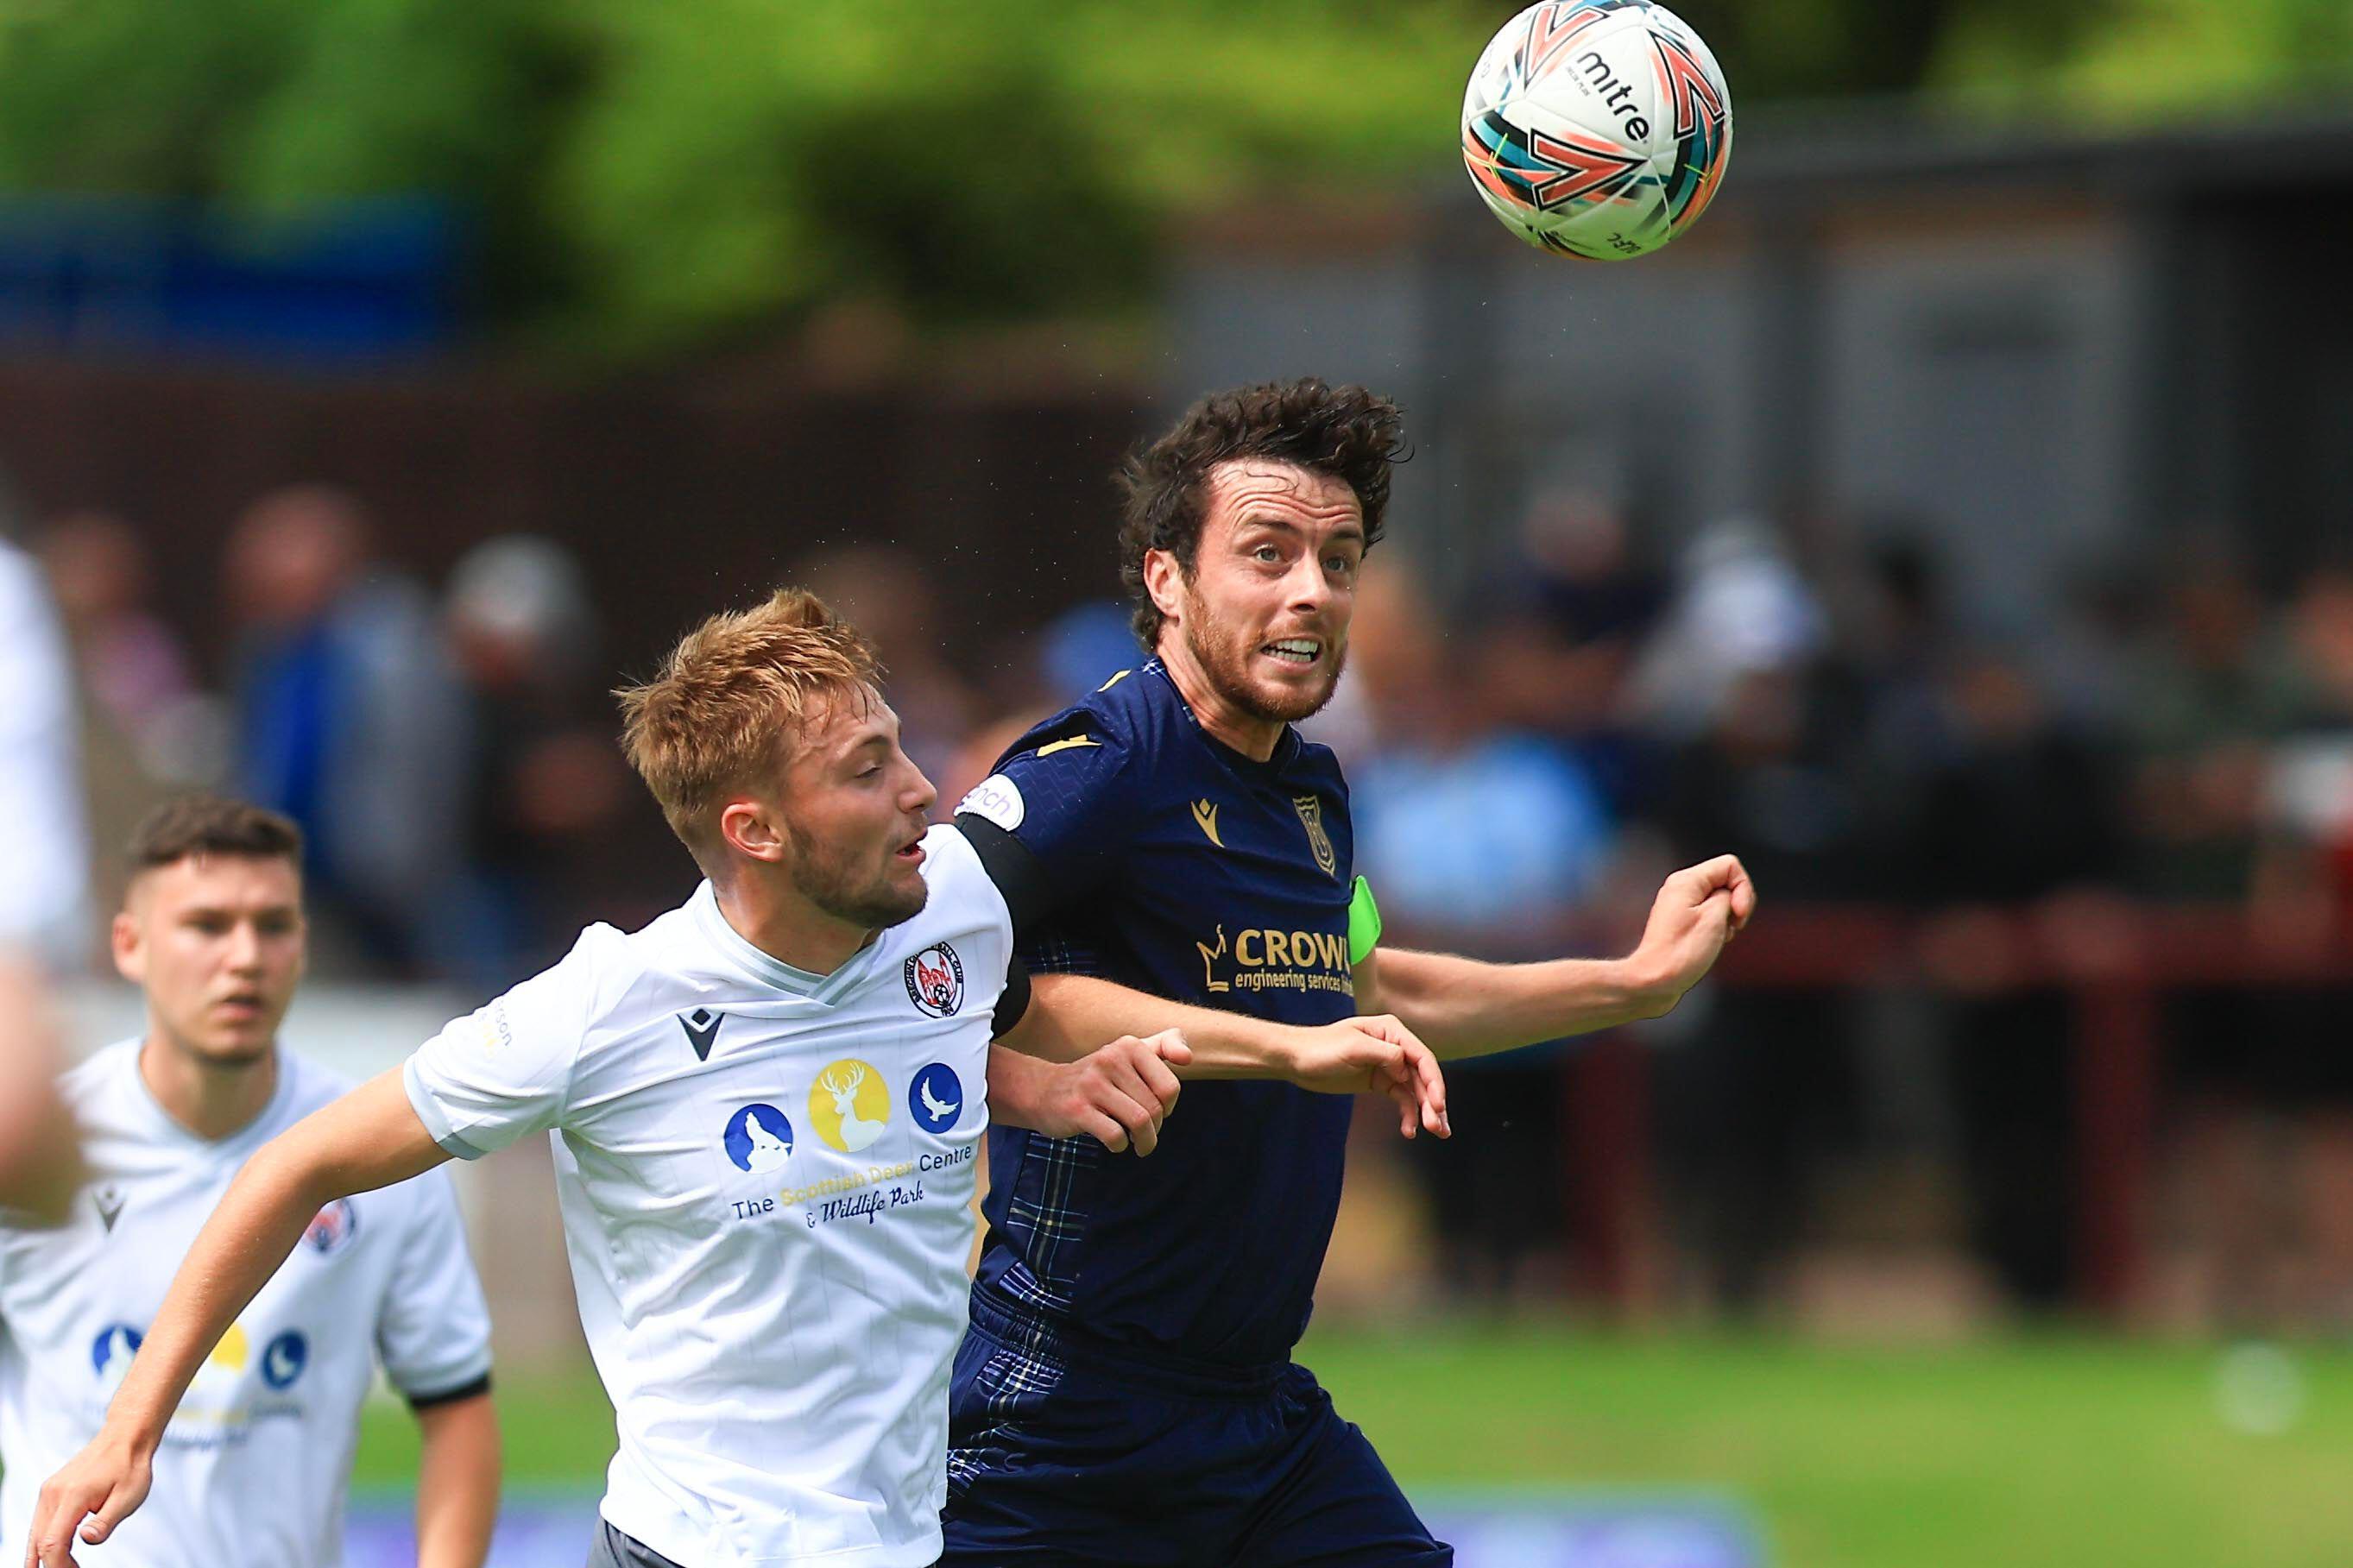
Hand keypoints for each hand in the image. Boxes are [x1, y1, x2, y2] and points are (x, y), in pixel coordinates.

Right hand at [26, 1432, 151, 1567]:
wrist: (125, 1438)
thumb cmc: (130, 1467)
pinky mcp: (51, 1491)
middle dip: (51, 1564)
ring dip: (44, 1555)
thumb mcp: (129, 1497)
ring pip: (35, 1533)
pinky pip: (40, 1522)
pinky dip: (44, 1540)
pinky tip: (52, 1553)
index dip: (59, 1565)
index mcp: (72, 1496)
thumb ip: (106, 1522)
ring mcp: (49, 1491)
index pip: (53, 1542)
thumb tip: (86, 1541)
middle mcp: (53, 1493)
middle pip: (39, 1541)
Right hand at [1037, 1031, 1189, 1154]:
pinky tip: (1115, 1142)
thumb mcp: (1128, 1053)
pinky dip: (1120, 1145)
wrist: (1044, 1090)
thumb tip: (1188, 1058)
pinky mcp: (1077, 1109)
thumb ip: (1164, 1045)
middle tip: (1146, 1134)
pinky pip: (1115, 1135)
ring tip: (1140, 1145)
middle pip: (1155, 1108)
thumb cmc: (1098, 1077)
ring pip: (1139, 1122)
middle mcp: (1110, 1059)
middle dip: (1156, 1129)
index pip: (1170, 1087)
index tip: (1158, 1111)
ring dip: (1144, 1142)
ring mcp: (1092, 1084)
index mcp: (1129, 1045)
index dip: (1169, 1107)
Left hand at [1283, 1016, 1449, 1139]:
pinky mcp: (1380, 1081)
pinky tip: (1409, 1130)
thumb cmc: (1321, 1048)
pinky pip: (1401, 1098)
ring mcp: (1388, 1065)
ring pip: (1415, 1090)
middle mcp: (1395, 1046)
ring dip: (1425, 1111)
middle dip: (1433, 1102)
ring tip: (1435, 1132)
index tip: (1438, 1105)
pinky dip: (1408, 1113)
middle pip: (1422, 1076)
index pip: (1422, 1057)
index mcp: (1391, 1031)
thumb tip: (1408, 1070)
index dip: (1434, 1082)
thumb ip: (1385, 1055)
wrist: (1296, 1059)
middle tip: (1438, 1128)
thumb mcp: (1353, 1048)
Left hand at [1627, 854, 1756, 1014]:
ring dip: (1728, 919)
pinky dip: (1718, 928)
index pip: (1730, 865)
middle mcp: (1680, 888)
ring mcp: (1679, 905)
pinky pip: (1710, 915)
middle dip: (1736, 904)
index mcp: (1686, 881)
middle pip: (1726, 881)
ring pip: (1720, 901)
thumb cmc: (1681, 953)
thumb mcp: (1714, 918)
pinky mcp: (1681, 922)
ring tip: (1718, 938)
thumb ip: (1729, 896)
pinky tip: (1712, 944)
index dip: (1743, 888)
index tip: (1737, 914)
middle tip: (1729, 927)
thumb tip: (1729, 895)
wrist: (1653, 982)